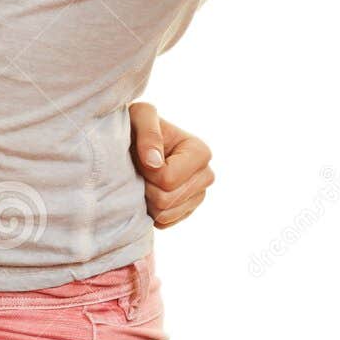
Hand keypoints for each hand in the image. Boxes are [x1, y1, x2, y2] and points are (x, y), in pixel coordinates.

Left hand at [129, 102, 214, 228]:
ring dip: (145, 198)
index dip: (146, 171)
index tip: (141, 157)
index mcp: (200, 152)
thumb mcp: (140, 116)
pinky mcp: (186, 212)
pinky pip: (163, 223)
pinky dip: (148, 211)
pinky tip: (146, 191)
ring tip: (142, 178)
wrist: (133, 141)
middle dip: (145, 186)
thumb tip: (154, 162)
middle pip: (166, 200)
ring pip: (164, 214)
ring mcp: (198, 197)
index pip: (168, 179)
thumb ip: (148, 133)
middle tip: (139, 169)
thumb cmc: (138, 125)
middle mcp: (206, 176)